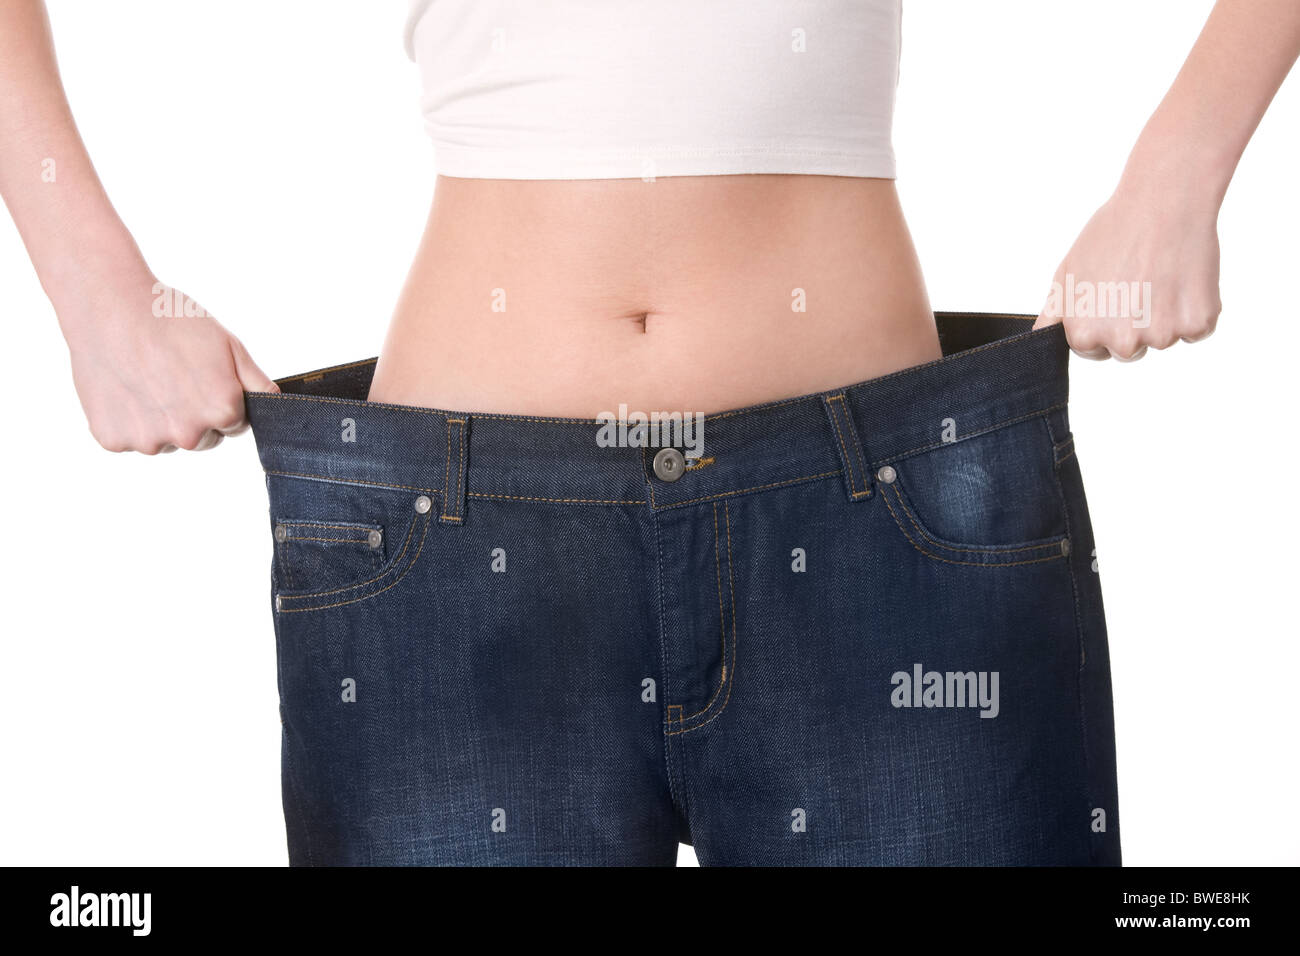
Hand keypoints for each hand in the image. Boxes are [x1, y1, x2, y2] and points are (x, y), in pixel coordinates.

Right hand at [61, 269, 277, 453]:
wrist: (108, 304)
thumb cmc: (170, 319)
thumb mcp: (228, 344)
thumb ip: (256, 382)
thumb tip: (275, 404)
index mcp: (222, 412)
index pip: (233, 423)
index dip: (220, 397)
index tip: (201, 375)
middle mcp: (188, 435)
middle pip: (201, 438)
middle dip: (193, 413)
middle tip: (172, 375)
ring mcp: (148, 441)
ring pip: (164, 439)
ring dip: (159, 418)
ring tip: (144, 378)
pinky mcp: (112, 440)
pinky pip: (128, 438)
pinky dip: (126, 419)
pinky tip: (123, 387)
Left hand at [1033, 179, 1221, 361]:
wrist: (1162, 202)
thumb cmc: (1112, 234)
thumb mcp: (1067, 274)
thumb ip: (1053, 315)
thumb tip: (1037, 341)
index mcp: (1086, 335)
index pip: (1094, 351)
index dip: (1103, 324)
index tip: (1112, 297)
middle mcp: (1123, 343)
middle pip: (1130, 350)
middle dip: (1133, 324)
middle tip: (1138, 283)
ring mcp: (1163, 336)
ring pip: (1164, 338)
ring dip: (1166, 314)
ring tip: (1161, 275)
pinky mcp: (1198, 324)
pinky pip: (1198, 330)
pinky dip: (1195, 309)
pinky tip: (1185, 278)